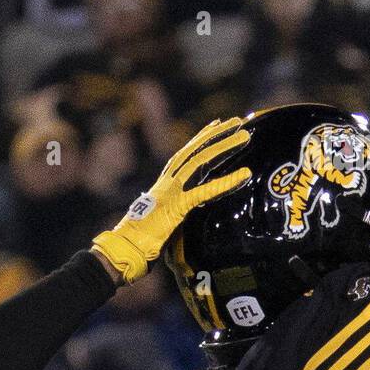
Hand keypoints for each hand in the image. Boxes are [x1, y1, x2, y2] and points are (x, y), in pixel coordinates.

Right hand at [91, 117, 250, 283]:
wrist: (125, 248)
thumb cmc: (142, 239)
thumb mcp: (162, 217)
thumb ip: (175, 210)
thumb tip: (183, 214)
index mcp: (164, 183)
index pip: (186, 153)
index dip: (202, 137)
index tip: (217, 124)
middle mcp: (168, 181)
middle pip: (196, 150)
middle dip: (218, 135)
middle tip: (238, 122)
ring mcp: (172, 191)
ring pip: (202, 161)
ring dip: (225, 147)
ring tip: (245, 137)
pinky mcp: (178, 206)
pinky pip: (206, 191)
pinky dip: (227, 183)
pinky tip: (244, 175)